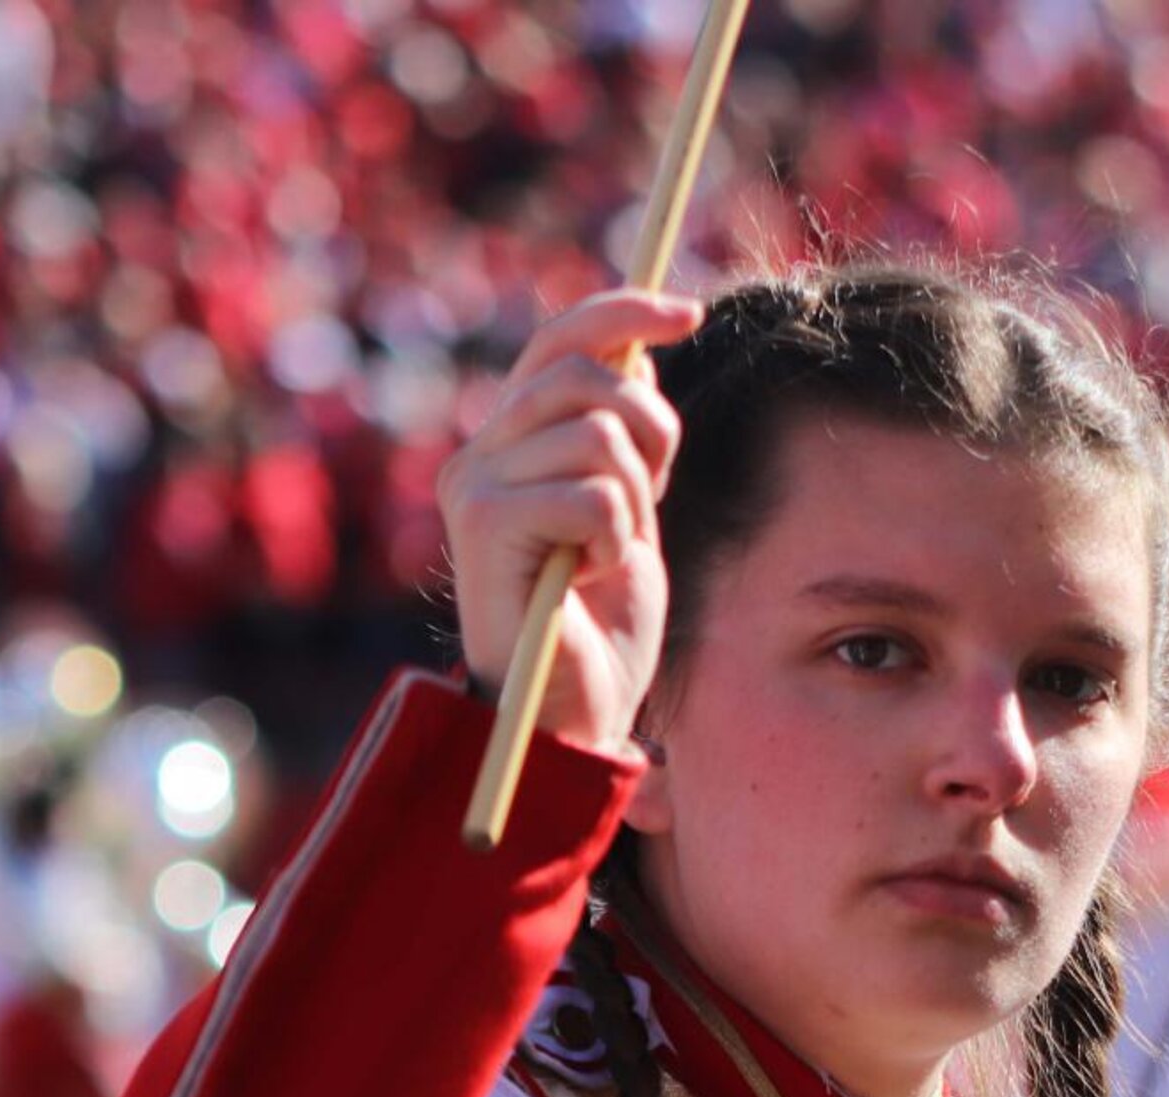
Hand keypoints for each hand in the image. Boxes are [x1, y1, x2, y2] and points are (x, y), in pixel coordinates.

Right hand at [439, 289, 702, 755]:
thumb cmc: (601, 622)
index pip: (562, 338)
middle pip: (588, 376)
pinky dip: (614, 541)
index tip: (692, 311)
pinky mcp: (486, 527)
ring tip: (609, 553)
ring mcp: (476, 487)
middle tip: (652, 498)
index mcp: (511, 440)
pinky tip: (590, 578)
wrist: (570, 713)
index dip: (626, 311)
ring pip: (598, 436)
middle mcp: (480, 453)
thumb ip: (621, 434)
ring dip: (634, 501)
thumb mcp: (627, 506)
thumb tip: (642, 348)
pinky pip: (592, 495)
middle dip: (651, 433)